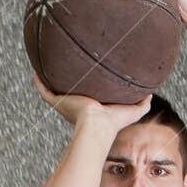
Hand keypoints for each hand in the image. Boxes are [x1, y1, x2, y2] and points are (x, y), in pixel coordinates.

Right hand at [30, 70, 150, 133]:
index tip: (89, 72)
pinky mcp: (58, 102)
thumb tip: (151, 95)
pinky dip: (38, 82)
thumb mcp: (131, 111)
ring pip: (54, 88)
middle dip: (68, 78)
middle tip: (66, 62)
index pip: (88, 93)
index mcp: (91, 106)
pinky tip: (35, 70)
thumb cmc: (113, 123)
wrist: (97, 126)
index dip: (89, 84)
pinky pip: (44, 90)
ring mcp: (66, 103)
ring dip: (50, 77)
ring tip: (47, 61)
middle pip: (70, 89)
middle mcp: (77, 104)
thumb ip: (142, 105)